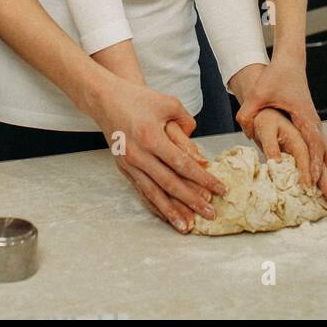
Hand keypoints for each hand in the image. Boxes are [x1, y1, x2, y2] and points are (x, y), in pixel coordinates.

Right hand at [89, 77, 226, 232]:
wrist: (106, 99)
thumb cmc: (140, 99)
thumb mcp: (167, 105)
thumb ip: (186, 128)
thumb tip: (200, 156)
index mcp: (150, 136)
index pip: (182, 164)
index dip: (203, 179)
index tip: (220, 190)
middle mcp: (138, 154)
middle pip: (169, 183)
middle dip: (192, 201)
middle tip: (210, 214)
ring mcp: (128, 163)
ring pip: (153, 193)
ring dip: (172, 212)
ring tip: (187, 227)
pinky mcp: (123, 168)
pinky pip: (141, 191)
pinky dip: (155, 205)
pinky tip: (166, 216)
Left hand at [232, 61, 326, 207]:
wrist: (290, 63)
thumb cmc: (276, 76)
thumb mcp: (259, 93)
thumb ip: (249, 111)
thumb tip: (243, 129)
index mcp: (304, 116)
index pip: (313, 145)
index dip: (313, 165)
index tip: (312, 183)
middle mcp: (314, 123)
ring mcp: (315, 125)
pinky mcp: (311, 126)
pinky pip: (322, 150)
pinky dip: (325, 166)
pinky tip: (324, 181)